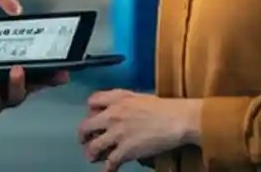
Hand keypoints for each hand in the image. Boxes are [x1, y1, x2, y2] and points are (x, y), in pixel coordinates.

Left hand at [77, 90, 200, 170]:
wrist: (177, 119)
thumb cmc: (164, 107)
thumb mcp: (139, 96)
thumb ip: (123, 100)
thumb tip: (116, 107)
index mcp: (117, 99)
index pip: (91, 102)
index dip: (90, 111)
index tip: (94, 118)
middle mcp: (112, 115)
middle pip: (85, 126)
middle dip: (83, 136)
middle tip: (85, 141)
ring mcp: (117, 134)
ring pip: (93, 147)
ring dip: (91, 154)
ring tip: (92, 158)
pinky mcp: (125, 150)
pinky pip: (110, 162)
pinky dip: (108, 169)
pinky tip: (108, 171)